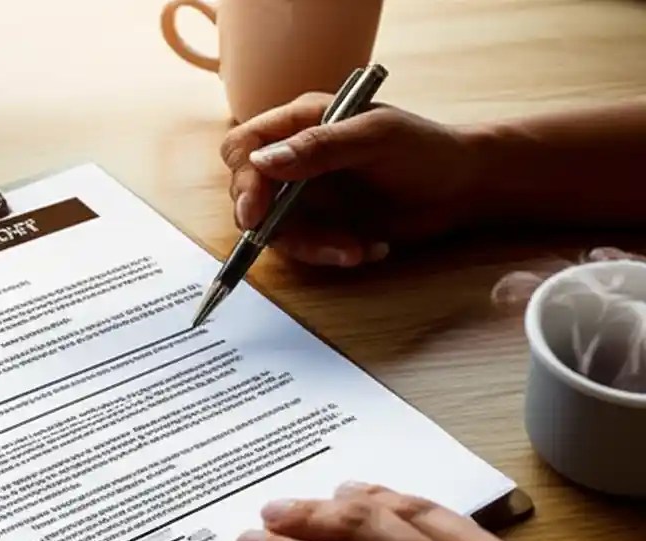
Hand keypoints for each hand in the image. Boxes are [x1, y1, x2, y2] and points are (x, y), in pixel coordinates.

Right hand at [221, 94, 480, 267]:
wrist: (463, 188)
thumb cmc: (426, 149)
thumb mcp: (376, 138)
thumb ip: (320, 147)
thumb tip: (262, 162)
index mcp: (302, 122)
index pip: (245, 147)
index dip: (242, 179)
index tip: (254, 211)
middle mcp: (295, 158)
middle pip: (250, 193)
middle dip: (272, 223)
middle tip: (307, 240)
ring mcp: (306, 193)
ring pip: (276, 229)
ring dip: (311, 245)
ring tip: (355, 248)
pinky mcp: (322, 224)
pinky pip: (306, 247)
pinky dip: (332, 253)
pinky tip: (369, 248)